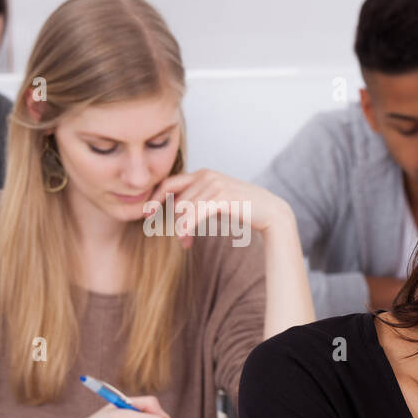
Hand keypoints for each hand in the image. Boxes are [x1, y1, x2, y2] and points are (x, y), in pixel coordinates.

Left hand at [145, 169, 293, 249]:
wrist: (270, 212)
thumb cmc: (243, 209)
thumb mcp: (217, 202)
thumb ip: (198, 201)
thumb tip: (177, 216)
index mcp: (203, 174)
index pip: (169, 183)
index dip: (155, 198)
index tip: (146, 214)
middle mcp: (207, 176)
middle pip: (176, 200)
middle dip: (172, 221)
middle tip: (177, 239)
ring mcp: (215, 185)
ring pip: (184, 209)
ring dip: (181, 229)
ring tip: (184, 242)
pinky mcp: (223, 197)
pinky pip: (195, 213)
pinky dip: (186, 226)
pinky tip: (184, 238)